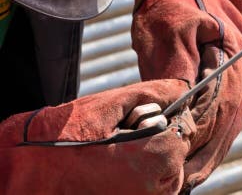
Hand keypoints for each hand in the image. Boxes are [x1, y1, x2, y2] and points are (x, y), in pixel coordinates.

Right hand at [0, 80, 192, 194]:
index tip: (135, 120)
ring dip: (149, 158)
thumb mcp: (109, 105)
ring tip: (113, 154)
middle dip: (156, 138)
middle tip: (120, 138)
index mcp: (158, 158)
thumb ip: (154, 93)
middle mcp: (158, 187)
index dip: (162, 117)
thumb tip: (183, 88)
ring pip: (167, 171)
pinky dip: (139, 176)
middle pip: (178, 151)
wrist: (25, 177)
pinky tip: (112, 171)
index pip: (183, 129)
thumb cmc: (63, 140)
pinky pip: (152, 188)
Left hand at [133, 0, 241, 186]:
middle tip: (180, 184)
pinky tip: (198, 161)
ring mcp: (237, 79)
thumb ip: (178, 61)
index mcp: (228, 60)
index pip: (216, 109)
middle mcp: (238, 73)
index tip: (180, 165)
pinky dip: (213, 142)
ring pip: (229, 125)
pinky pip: (226, 119)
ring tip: (187, 181)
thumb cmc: (175, 1)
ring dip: (209, 154)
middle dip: (203, 157)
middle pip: (226, 123)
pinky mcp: (229, 83)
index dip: (200, 140)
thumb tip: (179, 97)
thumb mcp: (170, 26)